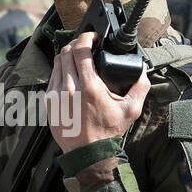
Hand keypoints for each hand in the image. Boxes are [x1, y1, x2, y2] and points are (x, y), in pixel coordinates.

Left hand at [47, 30, 149, 152]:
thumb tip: (142, 69)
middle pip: (67, 52)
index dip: (86, 37)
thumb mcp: (130, 110)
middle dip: (77, 44)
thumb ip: (140, 86)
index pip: (81, 50)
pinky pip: (52, 77)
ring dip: (67, 55)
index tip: (93, 37)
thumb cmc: (108, 133)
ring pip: (57, 62)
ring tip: (78, 57)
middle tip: (86, 45)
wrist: (88, 154)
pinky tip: (70, 74)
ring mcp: (56, 95)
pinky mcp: (49, 102)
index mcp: (89, 87)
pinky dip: (60, 70)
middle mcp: (69, 89)